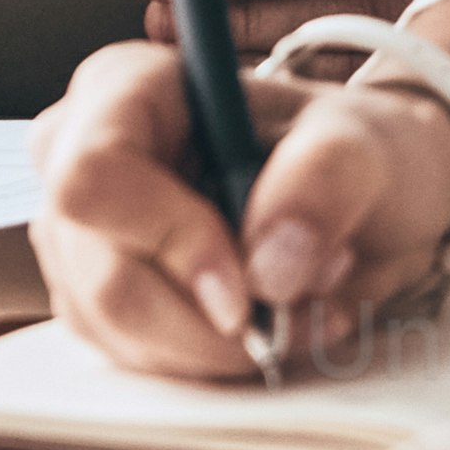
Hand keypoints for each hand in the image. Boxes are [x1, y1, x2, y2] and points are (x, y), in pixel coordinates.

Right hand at [28, 44, 449, 373]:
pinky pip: (136, 359)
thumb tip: (267, 265)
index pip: (94, 177)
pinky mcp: (99, 302)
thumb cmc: (353, 151)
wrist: (370, 200)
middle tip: (305, 299)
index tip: (249, 288)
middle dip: (214, 316)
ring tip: (302, 302)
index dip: (169, 242)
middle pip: (107, 276)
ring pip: (119, 331)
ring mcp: (81, 236)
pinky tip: (269, 325)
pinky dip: (213, 360)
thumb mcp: (367, 143)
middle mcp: (79, 157)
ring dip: (223, 343)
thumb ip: (324, 181)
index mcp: (126, 88)